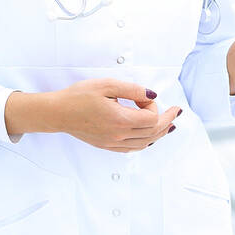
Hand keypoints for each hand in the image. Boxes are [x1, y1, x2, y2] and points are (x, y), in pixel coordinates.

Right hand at [11, 78, 179, 152]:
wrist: (57, 113)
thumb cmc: (78, 97)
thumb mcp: (107, 85)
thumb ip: (132, 90)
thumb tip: (152, 95)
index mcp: (120, 120)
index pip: (151, 119)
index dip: (155, 107)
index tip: (146, 96)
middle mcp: (118, 135)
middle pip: (152, 134)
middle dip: (166, 122)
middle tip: (176, 112)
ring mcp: (112, 143)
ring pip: (144, 144)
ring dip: (158, 134)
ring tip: (168, 125)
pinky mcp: (107, 146)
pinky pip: (132, 148)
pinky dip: (145, 142)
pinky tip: (148, 135)